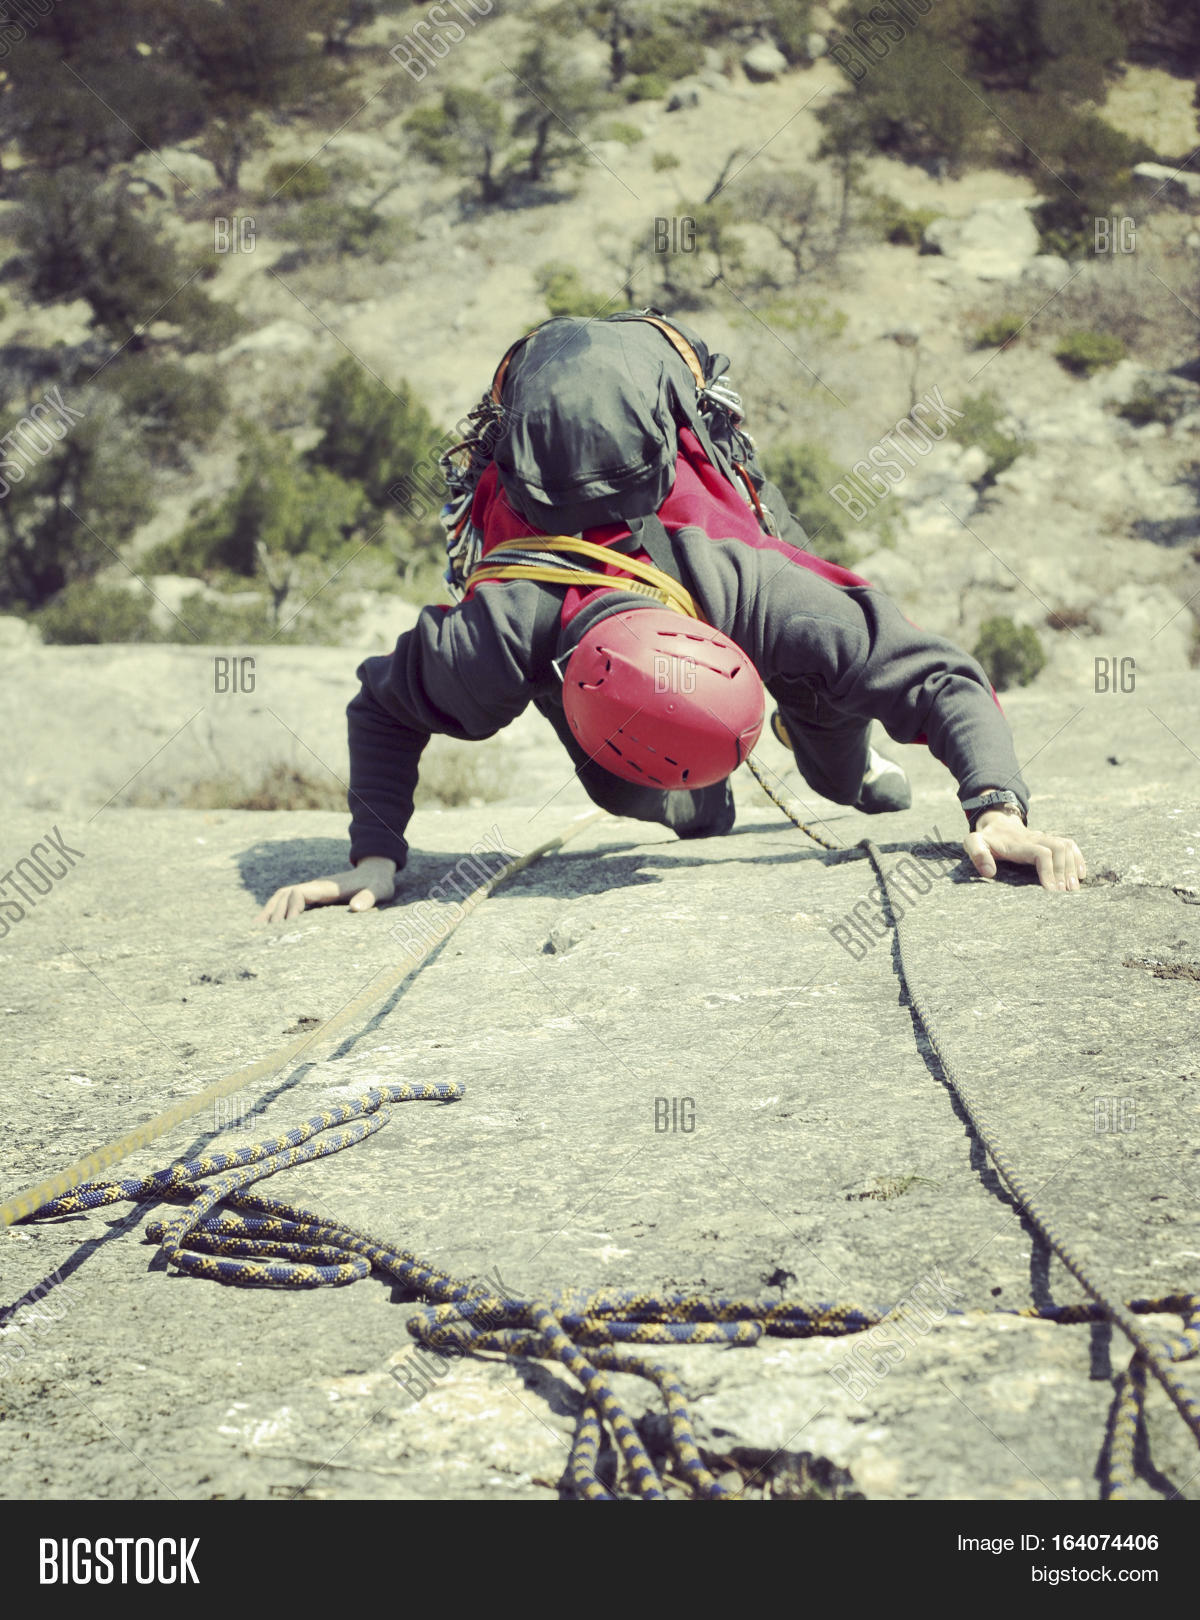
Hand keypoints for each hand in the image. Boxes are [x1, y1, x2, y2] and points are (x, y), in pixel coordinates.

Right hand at [257, 856, 396, 922]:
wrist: (377, 871)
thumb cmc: (378, 884)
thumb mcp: (378, 891)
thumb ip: (368, 898)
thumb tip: (356, 908)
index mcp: (325, 887)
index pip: (298, 893)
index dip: (290, 909)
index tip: (287, 928)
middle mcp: (314, 886)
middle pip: (284, 895)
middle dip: (271, 912)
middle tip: (260, 935)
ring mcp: (312, 890)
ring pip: (282, 897)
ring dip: (268, 911)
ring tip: (254, 930)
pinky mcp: (313, 896)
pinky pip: (289, 902)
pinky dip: (276, 911)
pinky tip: (269, 926)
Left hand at [963, 813, 1085, 891]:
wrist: (996, 822)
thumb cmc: (985, 839)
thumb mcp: (973, 843)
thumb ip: (977, 854)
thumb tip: (989, 872)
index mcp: (1018, 843)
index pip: (1041, 853)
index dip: (1049, 871)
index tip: (1051, 891)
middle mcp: (1035, 838)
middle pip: (1058, 849)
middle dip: (1064, 872)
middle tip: (1066, 894)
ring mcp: (1044, 838)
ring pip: (1066, 847)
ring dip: (1073, 867)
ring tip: (1074, 889)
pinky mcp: (1050, 840)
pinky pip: (1069, 845)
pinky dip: (1078, 858)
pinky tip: (1081, 875)